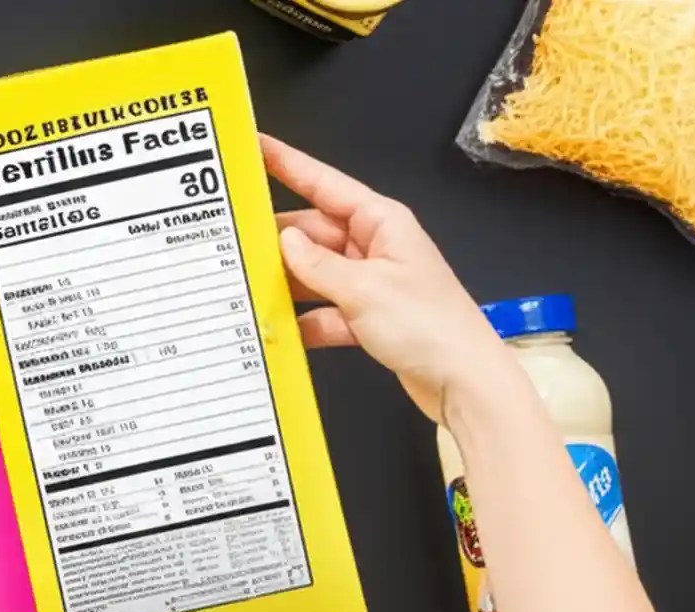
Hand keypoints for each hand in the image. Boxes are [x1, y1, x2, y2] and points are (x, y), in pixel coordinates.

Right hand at [262, 134, 506, 421]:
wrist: (463, 381)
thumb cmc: (427, 324)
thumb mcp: (363, 289)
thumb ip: (317, 265)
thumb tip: (284, 240)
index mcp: (381, 221)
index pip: (325, 183)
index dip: (287, 164)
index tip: (255, 147)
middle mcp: (375, 246)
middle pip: (314, 232)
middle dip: (277, 239)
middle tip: (231, 239)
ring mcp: (371, 283)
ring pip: (316, 273)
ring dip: (287, 283)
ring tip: (243, 286)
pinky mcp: (369, 318)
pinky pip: (325, 311)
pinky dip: (305, 321)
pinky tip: (276, 330)